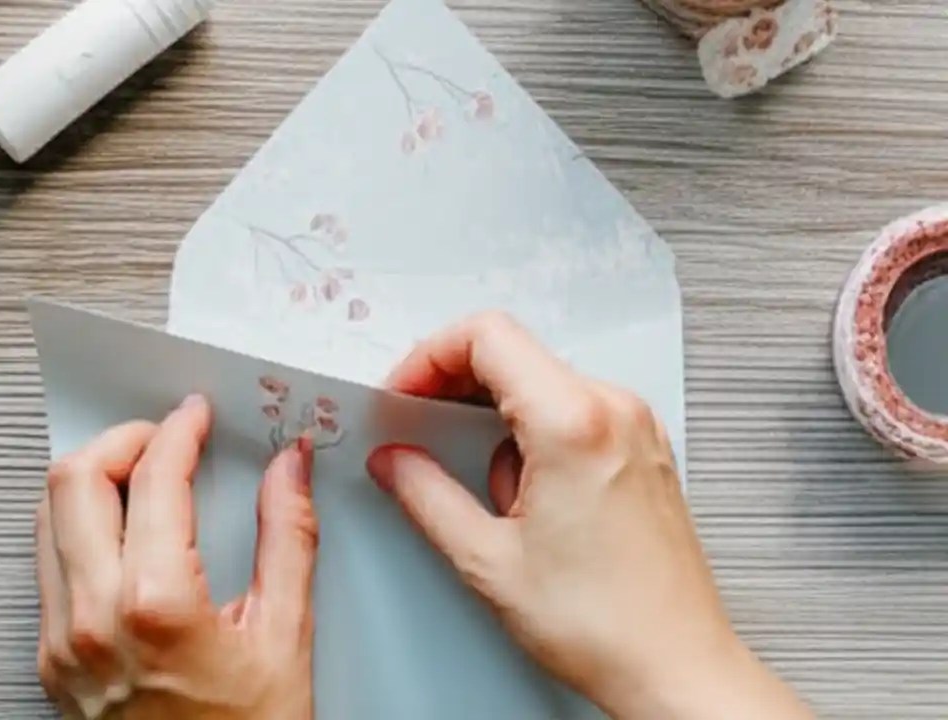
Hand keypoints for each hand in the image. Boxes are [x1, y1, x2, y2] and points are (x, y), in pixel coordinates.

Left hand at [35, 395, 316, 719]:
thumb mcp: (284, 638)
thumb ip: (288, 537)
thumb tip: (288, 470)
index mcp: (154, 606)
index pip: (152, 478)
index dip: (178, 431)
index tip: (196, 416)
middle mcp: (90, 619)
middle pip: (74, 479)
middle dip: (122, 440)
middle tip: (165, 437)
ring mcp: (60, 642)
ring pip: (47, 515)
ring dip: (91, 478)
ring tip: (142, 476)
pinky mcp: (49, 661)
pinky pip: (47, 563)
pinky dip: (77, 526)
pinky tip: (120, 531)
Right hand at [366, 312, 811, 719]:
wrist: (675, 667)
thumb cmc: (606, 625)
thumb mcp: (487, 559)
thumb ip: (425, 496)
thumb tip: (396, 463)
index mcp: (574, 423)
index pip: (487, 337)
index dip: (428, 357)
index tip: (404, 393)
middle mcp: (615, 411)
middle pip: (513, 353)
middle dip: (453, 386)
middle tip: (417, 426)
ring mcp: (635, 428)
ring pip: (540, 382)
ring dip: (494, 418)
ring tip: (484, 490)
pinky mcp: (642, 449)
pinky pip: (572, 411)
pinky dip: (531, 434)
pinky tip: (519, 493)